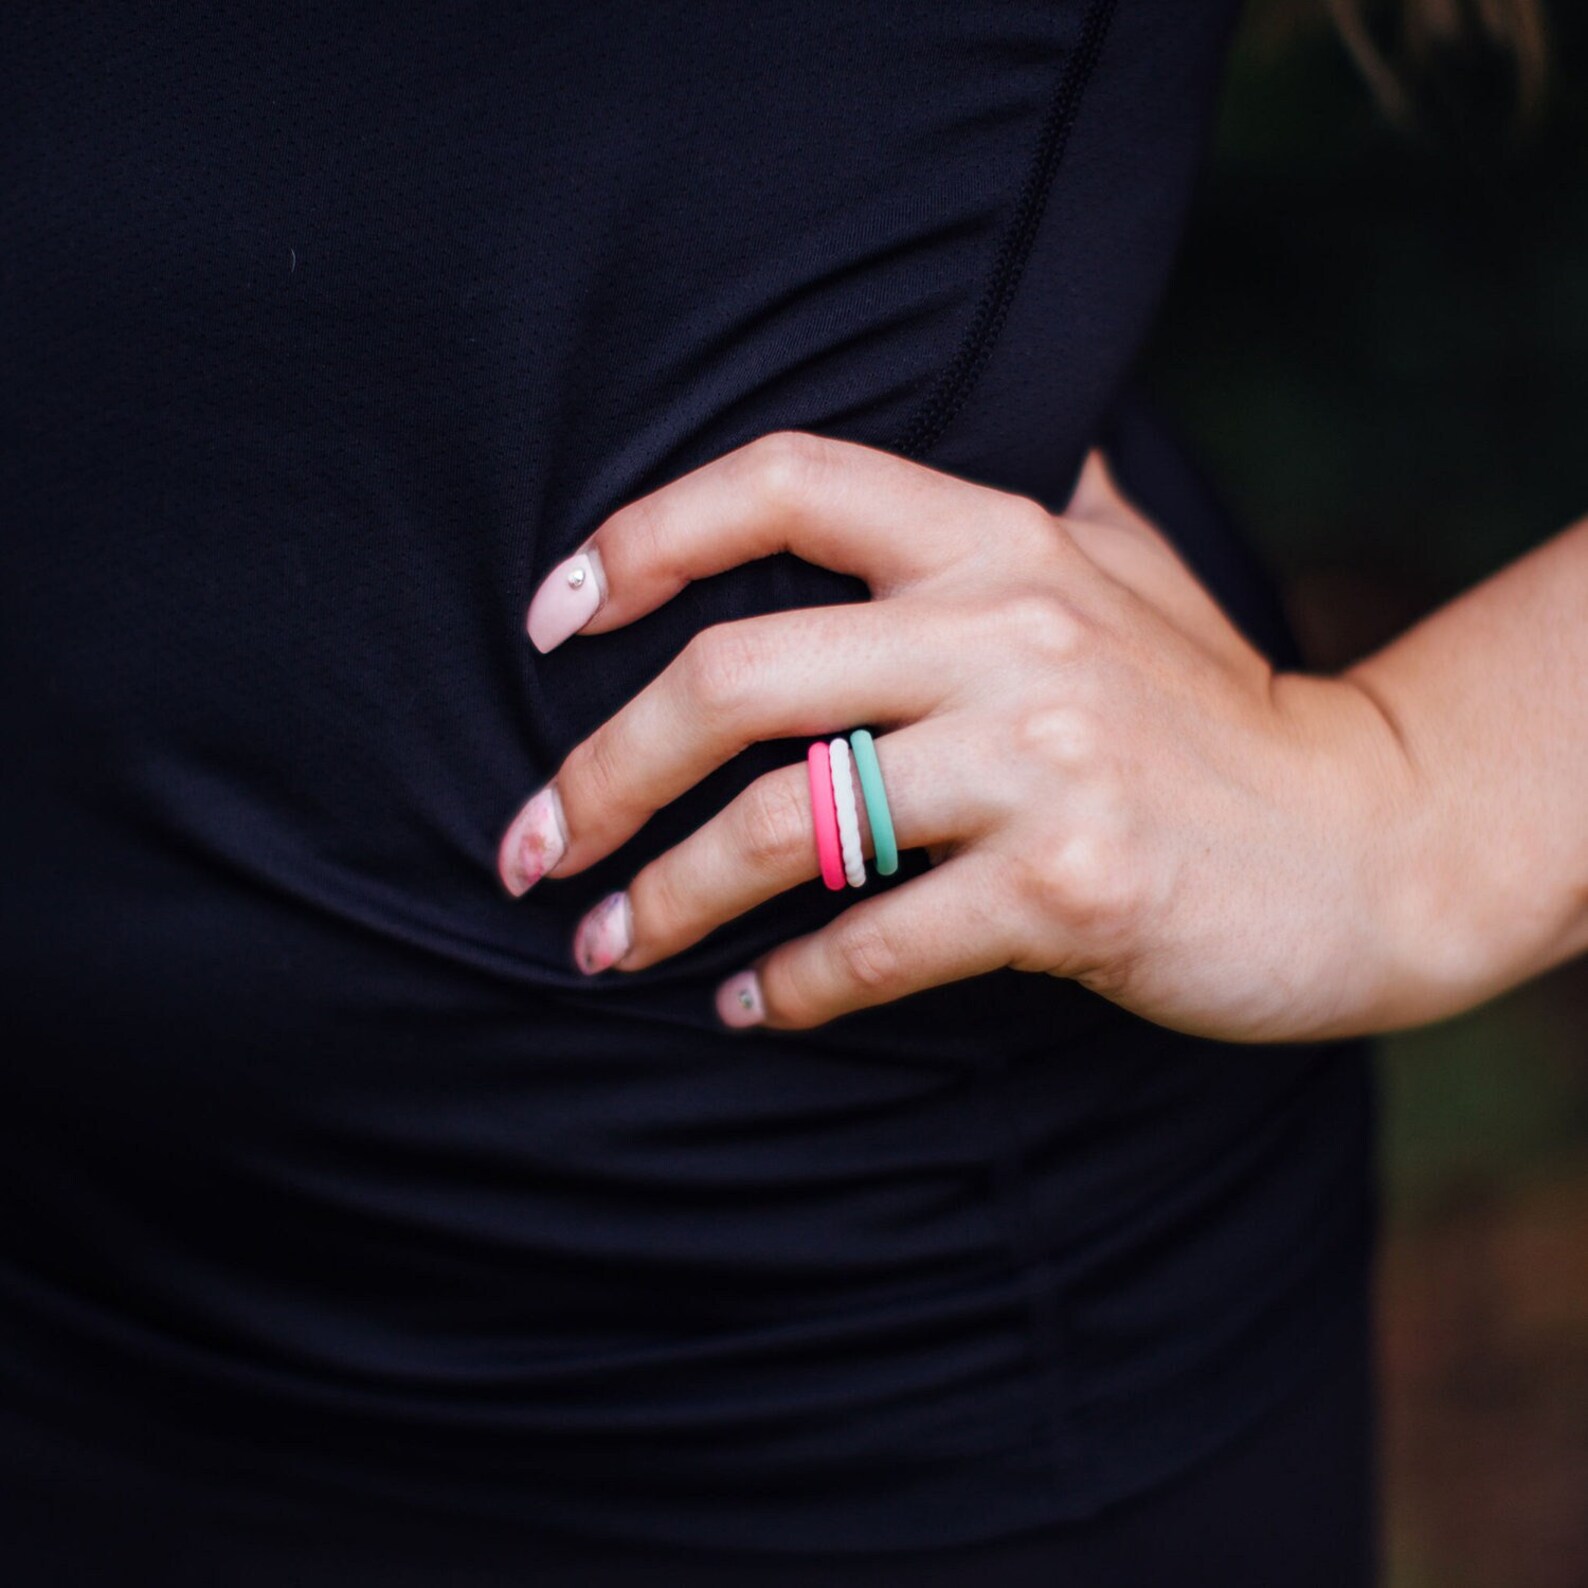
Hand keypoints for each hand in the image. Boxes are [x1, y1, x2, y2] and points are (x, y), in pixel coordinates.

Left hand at [498, 432, 1416, 1041]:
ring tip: (604, 947)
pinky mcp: (1073, 884)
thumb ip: (1025, 500)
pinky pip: (876, 941)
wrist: (1361, 840)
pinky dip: (788, 987)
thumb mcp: (1127, 566)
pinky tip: (746, 1008)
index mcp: (1000, 537)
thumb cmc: (1213, 710)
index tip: (548, 616)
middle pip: (735, 677)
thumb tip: (915, 449)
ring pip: (785, 824)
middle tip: (533, 846)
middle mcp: (1011, 628)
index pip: (785, 481)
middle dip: (602, 770)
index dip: (643, 535)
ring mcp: (1044, 759)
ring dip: (667, 899)